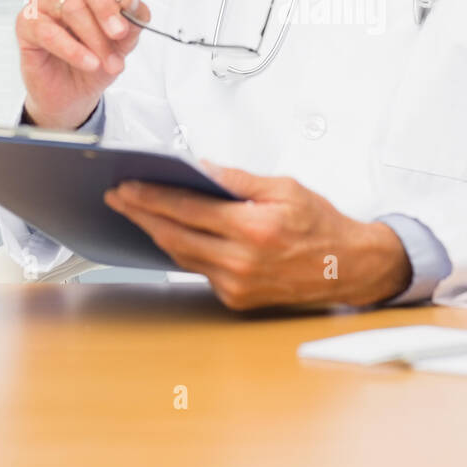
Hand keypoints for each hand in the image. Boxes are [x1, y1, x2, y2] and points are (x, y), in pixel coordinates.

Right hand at [17, 0, 150, 130]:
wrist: (73, 93)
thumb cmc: (97, 59)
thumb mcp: (125, 42)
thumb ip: (132, 20)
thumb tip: (132, 1)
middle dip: (106, 5)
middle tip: (119, 33)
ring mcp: (43, 1)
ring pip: (72, 7)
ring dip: (97, 39)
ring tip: (111, 63)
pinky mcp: (26, 24)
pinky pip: (49, 32)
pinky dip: (74, 50)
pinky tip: (90, 63)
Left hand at [103, 166, 411, 309]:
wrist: (348, 268)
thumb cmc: (322, 225)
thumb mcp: (285, 187)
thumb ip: (238, 179)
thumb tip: (200, 167)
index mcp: (253, 228)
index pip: (188, 209)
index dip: (151, 197)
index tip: (127, 187)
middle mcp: (242, 262)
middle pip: (174, 236)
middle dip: (141, 214)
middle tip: (118, 198)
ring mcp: (237, 285)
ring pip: (182, 256)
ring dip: (156, 232)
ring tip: (137, 212)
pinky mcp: (237, 299)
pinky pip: (200, 271)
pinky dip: (183, 251)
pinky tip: (170, 234)